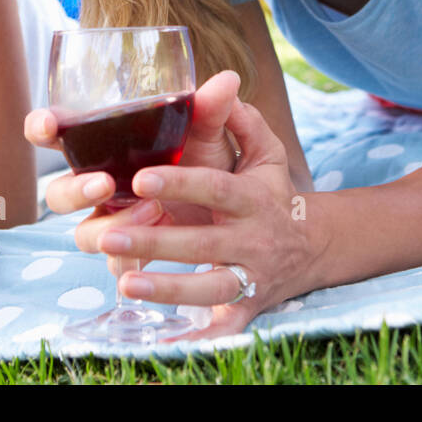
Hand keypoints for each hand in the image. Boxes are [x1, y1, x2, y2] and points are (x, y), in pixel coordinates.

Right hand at [32, 71, 247, 271]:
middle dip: (75, 190)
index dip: (42, 127)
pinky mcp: (127, 256)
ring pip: (83, 233)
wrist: (232, 215)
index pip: (56, 133)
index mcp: (103, 148)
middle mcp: (97, 186)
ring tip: (154, 211)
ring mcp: (109, 224)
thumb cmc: (207, 165)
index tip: (48, 125)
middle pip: (59, 193)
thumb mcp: (210, 136)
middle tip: (105, 184)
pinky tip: (154, 257)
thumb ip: (210, 110)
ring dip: (111, 226)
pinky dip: (131, 259)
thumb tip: (228, 79)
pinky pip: (114, 263)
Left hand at [86, 87, 321, 339]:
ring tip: (124, 283)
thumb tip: (225, 83)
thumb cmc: (272, 194)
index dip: (181, 182)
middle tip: (109, 238)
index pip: (216, 186)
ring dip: (168, 288)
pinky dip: (196, 336)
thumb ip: (242, 121)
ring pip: (209, 286)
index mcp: (252, 197)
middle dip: (156, 242)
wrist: (312, 247)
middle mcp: (251, 238)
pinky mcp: (246, 306)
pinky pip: (221, 326)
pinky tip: (161, 338)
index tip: (141, 178)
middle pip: (203, 242)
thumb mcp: (267, 154)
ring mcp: (249, 275)